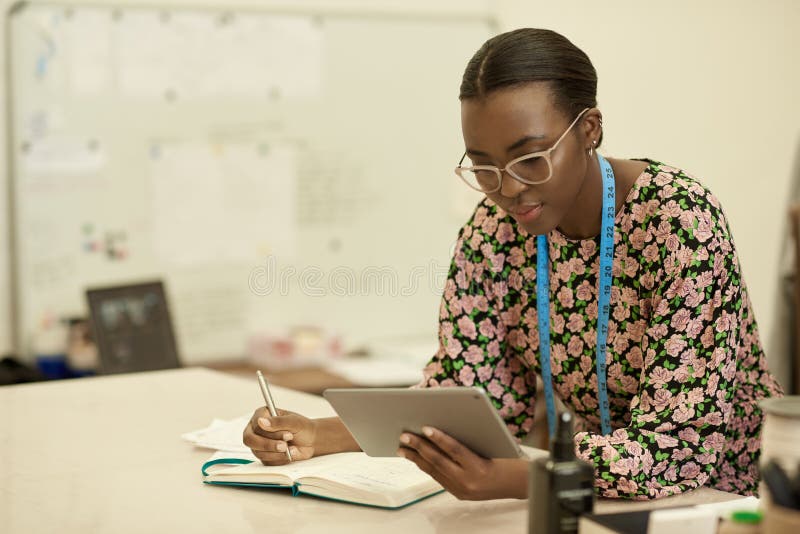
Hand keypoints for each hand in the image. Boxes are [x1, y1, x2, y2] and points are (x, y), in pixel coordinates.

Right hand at [243, 407, 317, 464]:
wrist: (310, 441)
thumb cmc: (302, 427)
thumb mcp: (294, 421)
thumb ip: (278, 422)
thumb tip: (261, 422)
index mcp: (262, 415)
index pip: (256, 425)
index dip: (269, 432)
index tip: (286, 435)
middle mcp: (257, 429)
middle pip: (250, 440)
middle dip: (269, 444)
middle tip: (285, 445)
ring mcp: (258, 444)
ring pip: (258, 452)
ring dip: (276, 452)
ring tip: (290, 447)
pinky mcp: (264, 456)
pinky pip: (266, 461)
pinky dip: (279, 459)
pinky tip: (288, 453)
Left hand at [397, 426, 528, 499]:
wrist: (518, 483)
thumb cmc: (506, 459)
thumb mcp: (490, 445)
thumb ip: (468, 439)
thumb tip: (442, 428)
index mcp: (479, 467)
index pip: (455, 450)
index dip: (439, 438)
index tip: (425, 428)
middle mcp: (469, 482)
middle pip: (439, 461)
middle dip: (419, 447)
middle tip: (404, 436)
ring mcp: (462, 490)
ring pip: (434, 471)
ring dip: (417, 458)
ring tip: (403, 448)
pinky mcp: (459, 494)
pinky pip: (438, 478)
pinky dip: (426, 466)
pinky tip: (416, 458)